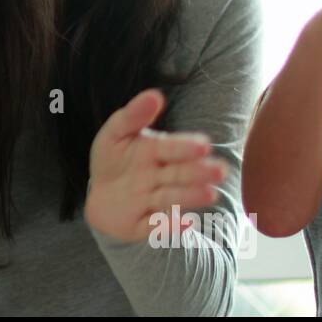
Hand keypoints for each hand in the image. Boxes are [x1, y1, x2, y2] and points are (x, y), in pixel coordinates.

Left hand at [84, 89, 227, 243]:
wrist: (100, 195)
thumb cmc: (113, 159)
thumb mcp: (116, 133)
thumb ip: (133, 116)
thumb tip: (155, 95)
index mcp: (155, 152)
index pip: (171, 148)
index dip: (185, 147)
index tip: (203, 144)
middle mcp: (158, 177)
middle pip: (179, 174)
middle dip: (198, 173)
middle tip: (220, 171)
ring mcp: (150, 202)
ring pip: (171, 198)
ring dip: (190, 197)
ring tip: (211, 195)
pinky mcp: (140, 224)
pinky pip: (153, 226)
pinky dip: (168, 226)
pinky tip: (186, 224)